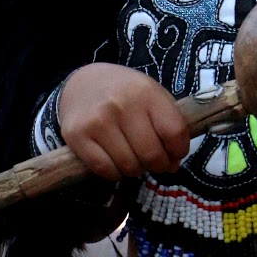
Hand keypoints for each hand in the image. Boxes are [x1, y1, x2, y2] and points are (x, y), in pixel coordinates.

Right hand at [58, 63, 189, 180]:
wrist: (81, 83)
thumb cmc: (124, 93)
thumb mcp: (152, 94)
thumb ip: (169, 123)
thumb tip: (173, 163)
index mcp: (146, 92)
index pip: (174, 132)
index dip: (179, 150)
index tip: (176, 154)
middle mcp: (121, 105)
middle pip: (152, 154)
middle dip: (158, 165)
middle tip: (154, 162)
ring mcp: (98, 121)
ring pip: (129, 165)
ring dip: (136, 169)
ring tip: (134, 158)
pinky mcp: (77, 136)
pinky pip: (105, 169)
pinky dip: (115, 173)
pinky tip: (115, 162)